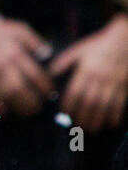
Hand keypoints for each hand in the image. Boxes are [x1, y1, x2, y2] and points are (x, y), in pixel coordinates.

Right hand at [0, 8, 52, 117]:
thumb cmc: (0, 30)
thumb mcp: (20, 29)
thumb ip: (34, 42)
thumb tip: (47, 53)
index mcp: (15, 52)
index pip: (32, 73)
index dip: (43, 85)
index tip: (50, 92)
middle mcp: (3, 64)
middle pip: (17, 87)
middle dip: (30, 100)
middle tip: (39, 108)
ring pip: (3, 93)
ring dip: (15, 105)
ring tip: (26, 113)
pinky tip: (2, 112)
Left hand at [48, 14, 127, 133]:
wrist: (122, 40)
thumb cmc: (97, 46)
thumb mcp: (78, 51)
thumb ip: (63, 63)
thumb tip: (49, 74)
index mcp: (86, 70)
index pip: (75, 91)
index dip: (70, 104)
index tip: (65, 114)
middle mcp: (99, 78)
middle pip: (90, 101)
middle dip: (84, 116)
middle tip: (78, 127)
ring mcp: (113, 83)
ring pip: (105, 105)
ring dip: (98, 119)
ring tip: (92, 129)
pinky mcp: (124, 85)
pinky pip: (120, 103)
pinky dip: (116, 115)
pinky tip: (111, 124)